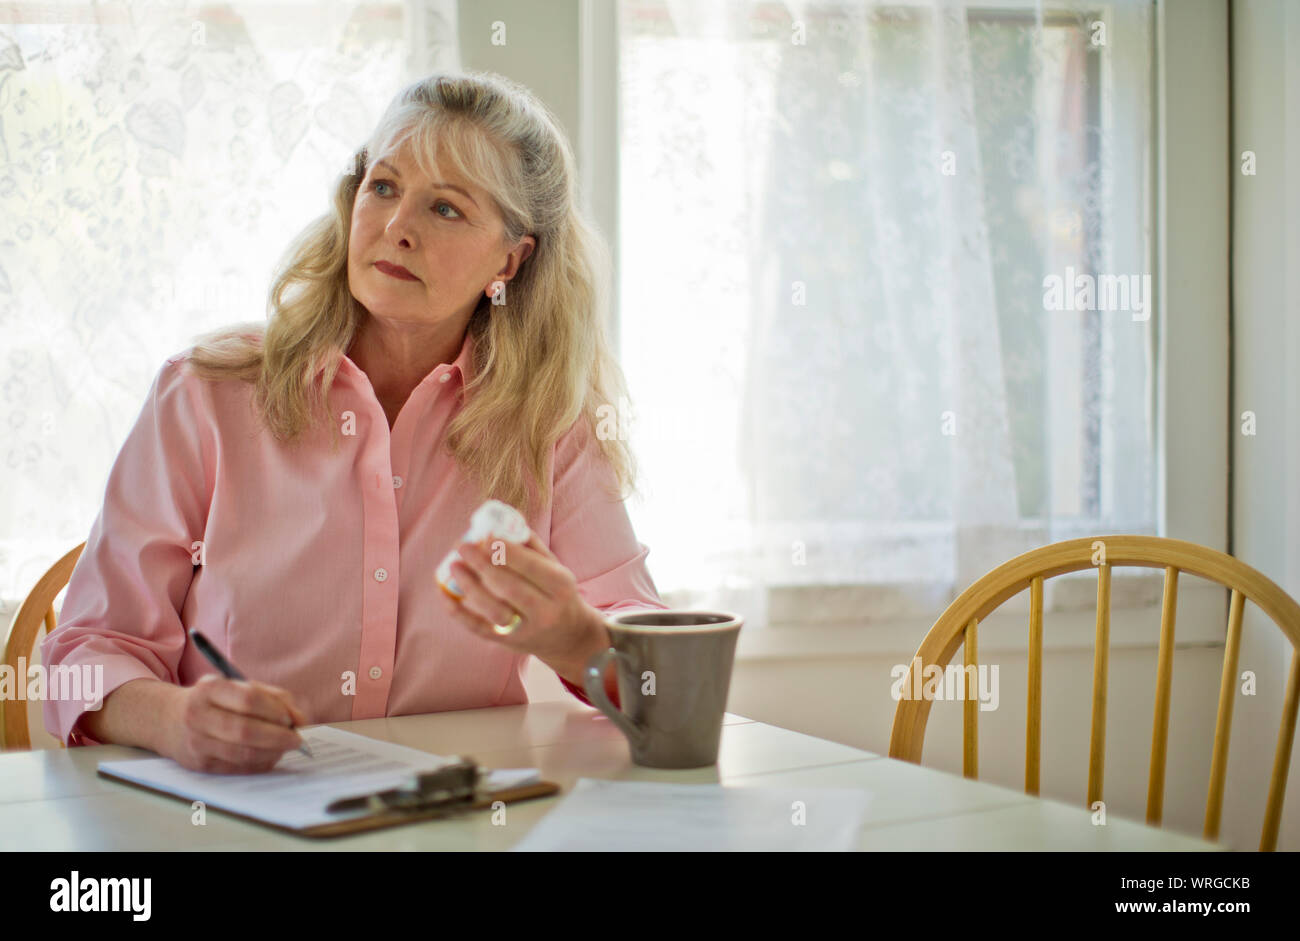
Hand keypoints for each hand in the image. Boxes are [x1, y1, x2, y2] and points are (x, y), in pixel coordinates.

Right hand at [159, 675, 308, 773]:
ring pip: (242, 753)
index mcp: (209, 688)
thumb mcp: (239, 687)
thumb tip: (300, 720)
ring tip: (285, 748)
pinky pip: (237, 768)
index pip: (248, 699)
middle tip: (297, 739)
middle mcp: (198, 715)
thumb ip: (274, 698)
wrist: (169, 720)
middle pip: (245, 730)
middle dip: (278, 737)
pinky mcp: (199, 764)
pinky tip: (270, 756)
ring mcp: (196, 742)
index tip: (292, 719)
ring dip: (272, 753)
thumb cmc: (215, 701)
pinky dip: (260, 763)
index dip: (275, 711)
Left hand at [444, 531, 608, 681]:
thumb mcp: (556, 569)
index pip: (532, 567)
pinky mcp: (508, 643)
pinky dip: (460, 614)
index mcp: (561, 587)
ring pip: (494, 611)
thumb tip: (506, 519)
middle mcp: (546, 611)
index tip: (486, 536)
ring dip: (471, 587)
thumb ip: (532, 546)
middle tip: (462, 546)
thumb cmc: (558, 594)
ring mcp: (526, 630)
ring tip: (454, 566)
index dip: (507, 552)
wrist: (569, 637)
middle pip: (511, 588)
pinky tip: (446, 596)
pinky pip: (481, 630)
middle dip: (484, 565)